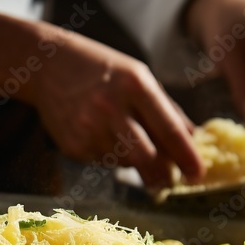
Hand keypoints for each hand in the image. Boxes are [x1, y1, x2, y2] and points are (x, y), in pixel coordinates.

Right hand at [23, 28, 202, 187]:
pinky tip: (99, 132)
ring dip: (134, 160)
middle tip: (169, 179)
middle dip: (162, 173)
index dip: (187, 157)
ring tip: (122, 136)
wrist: (47, 65)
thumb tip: (193, 141)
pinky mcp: (73, 145)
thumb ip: (166, 109)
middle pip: (148, 157)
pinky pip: (104, 161)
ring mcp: (88, 128)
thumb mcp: (138, 76)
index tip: (198, 175)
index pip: (169, 130)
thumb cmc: (101, 68)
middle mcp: (111, 107)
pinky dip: (110, 154)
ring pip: (126, 162)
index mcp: (135, 85)